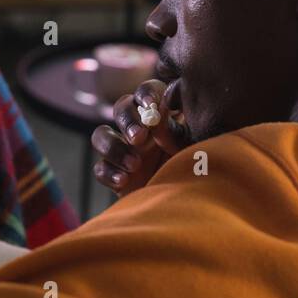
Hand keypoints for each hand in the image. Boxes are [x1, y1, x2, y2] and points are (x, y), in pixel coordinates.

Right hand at [91, 79, 190, 197]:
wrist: (191, 206)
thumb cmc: (198, 172)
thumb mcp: (192, 148)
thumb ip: (176, 128)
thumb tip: (159, 113)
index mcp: (162, 115)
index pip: (148, 91)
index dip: (146, 93)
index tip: (151, 106)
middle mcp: (140, 128)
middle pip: (121, 107)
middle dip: (127, 120)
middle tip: (140, 137)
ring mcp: (124, 150)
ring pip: (100, 134)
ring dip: (114, 146)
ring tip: (135, 165)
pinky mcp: (114, 173)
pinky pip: (99, 167)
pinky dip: (109, 172)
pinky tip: (124, 180)